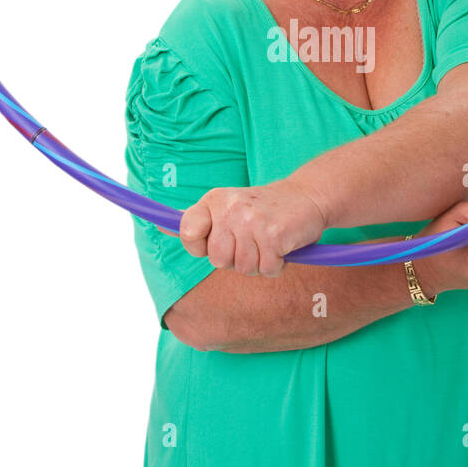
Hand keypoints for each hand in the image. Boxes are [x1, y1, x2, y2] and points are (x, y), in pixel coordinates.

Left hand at [168, 181, 327, 277]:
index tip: (220, 238)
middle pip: (217, 259)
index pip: (187, 233)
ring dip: (258, 262)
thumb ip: (194, 219)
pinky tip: (282, 246)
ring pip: (242, 268)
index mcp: (214, 200)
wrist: (307, 197)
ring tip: (268, 242)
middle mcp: (229, 207)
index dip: (201, 245)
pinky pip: (266, 269)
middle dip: (236, 258)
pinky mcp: (274, 234)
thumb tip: (159, 227)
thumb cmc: (263, 208)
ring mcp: (252, 220)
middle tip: (252, 239)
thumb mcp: (225, 206)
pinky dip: (276, 265)